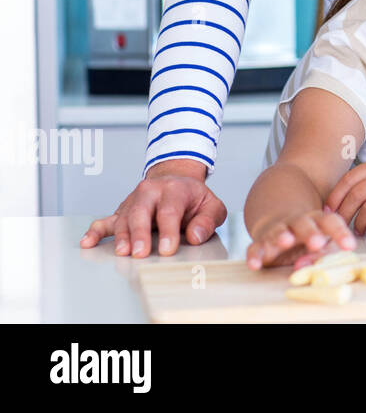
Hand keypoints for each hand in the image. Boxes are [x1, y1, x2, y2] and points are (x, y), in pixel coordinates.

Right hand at [79, 158, 227, 257]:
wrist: (176, 180)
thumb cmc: (194, 198)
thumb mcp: (211, 205)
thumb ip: (208, 220)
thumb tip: (195, 236)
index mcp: (175, 189)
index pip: (170, 211)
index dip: (169, 231)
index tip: (168, 249)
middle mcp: (151, 192)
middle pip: (142, 212)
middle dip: (140, 234)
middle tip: (140, 253)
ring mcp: (134, 201)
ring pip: (124, 218)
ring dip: (121, 236)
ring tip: (123, 252)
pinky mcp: (122, 211)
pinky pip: (105, 220)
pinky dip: (95, 231)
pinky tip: (87, 242)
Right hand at [245, 209, 354, 269]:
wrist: (280, 228)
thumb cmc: (308, 240)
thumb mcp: (320, 248)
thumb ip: (319, 256)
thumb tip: (305, 266)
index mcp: (318, 221)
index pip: (331, 221)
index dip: (340, 232)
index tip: (350, 246)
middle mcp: (298, 223)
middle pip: (304, 223)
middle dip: (310, 232)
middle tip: (317, 242)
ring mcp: (278, 231)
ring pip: (279, 231)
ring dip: (282, 235)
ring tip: (285, 241)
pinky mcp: (260, 242)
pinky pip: (255, 248)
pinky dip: (254, 255)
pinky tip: (255, 264)